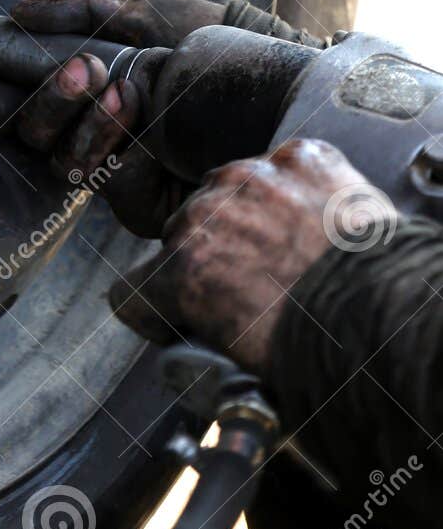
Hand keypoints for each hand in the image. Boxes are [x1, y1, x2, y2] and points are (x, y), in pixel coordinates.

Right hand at [0, 0, 225, 235]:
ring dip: (83, 124)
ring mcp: (111, 164)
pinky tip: (136, 112)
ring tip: (122, 88)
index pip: (17, 103)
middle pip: (33, 135)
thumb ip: (81, 8)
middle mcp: (84, 131)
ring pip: (63, 160)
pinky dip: (114, 145)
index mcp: (75, 89)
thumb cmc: (199, 37)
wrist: (261, 74)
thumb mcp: (141, 10)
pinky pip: (107, 180)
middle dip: (46, 103)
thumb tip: (19, 12)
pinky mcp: (140, 198)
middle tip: (81, 69)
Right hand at [110, 138, 375, 371]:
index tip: (184, 319)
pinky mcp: (302, 157)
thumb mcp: (236, 371)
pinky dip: (296, 187)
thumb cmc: (325, 351)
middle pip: (183, 235)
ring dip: (249, 216)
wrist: (396, 315)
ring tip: (293, 247)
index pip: (132, 290)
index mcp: (183, 273)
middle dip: (211, 258)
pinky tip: (318, 218)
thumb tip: (187, 354)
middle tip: (256, 286)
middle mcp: (206, 216)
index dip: (158, 311)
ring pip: (228, 192)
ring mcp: (254, 178)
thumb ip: (194, 351)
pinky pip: (282, 165)